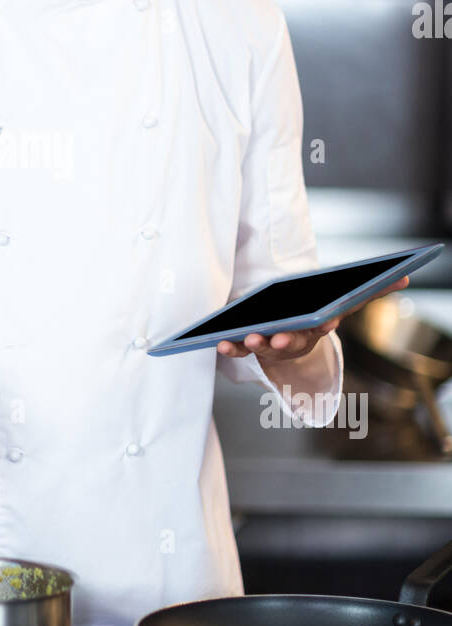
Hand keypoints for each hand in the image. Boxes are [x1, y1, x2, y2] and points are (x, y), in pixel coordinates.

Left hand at [216, 275, 409, 365]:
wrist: (287, 338)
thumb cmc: (311, 314)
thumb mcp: (339, 302)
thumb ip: (369, 291)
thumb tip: (405, 276)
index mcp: (318, 326)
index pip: (325, 325)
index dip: (326, 323)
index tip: (328, 319)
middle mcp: (297, 340)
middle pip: (295, 341)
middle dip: (289, 339)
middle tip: (282, 336)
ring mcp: (272, 346)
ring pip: (266, 348)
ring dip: (258, 344)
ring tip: (249, 336)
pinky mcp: (249, 348)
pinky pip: (239, 350)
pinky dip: (230, 347)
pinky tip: (219, 341)